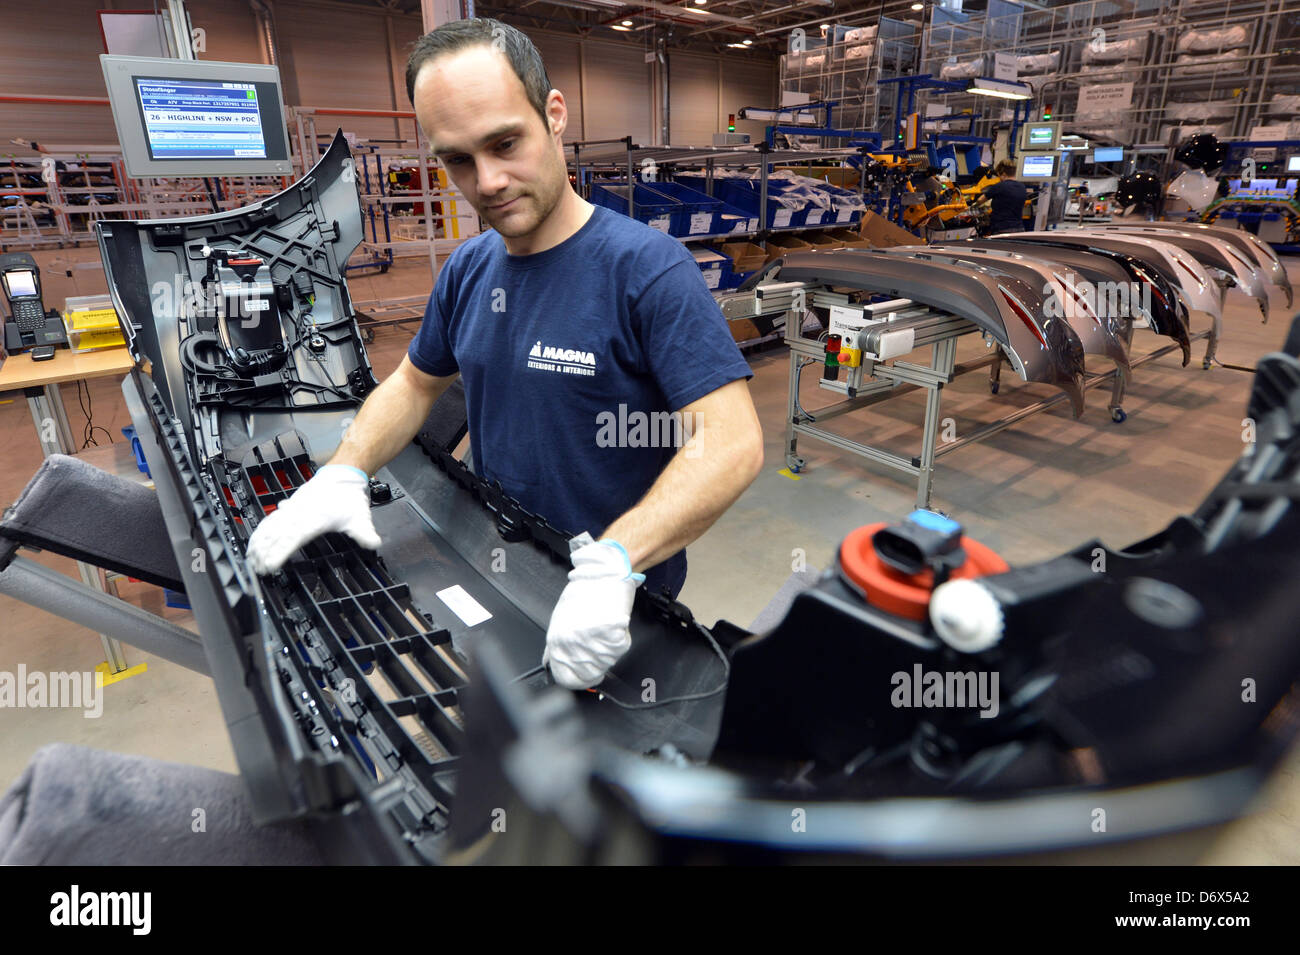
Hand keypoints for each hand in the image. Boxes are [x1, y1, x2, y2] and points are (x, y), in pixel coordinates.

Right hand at [245, 464, 380, 573]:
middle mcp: (298, 514)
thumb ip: (365, 533)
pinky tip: (254, 542)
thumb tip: (374, 543)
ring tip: (250, 559)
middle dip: (263, 553)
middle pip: (275, 535)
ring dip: (258, 544)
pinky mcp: (289, 507)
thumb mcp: (360, 518)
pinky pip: (269, 520)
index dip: (279, 553)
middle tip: (256, 570)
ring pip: (268, 528)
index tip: (270, 565)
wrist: (342, 474)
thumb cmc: (348, 496)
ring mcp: (291, 510)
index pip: (292, 539)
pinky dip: (260, 532)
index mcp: (313, 519)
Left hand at [543, 535, 644, 689]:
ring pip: (605, 664)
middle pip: (588, 674)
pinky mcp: (614, 638)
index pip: (566, 678)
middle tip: (595, 648)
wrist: (605, 574)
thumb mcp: (561, 618)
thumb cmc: (584, 591)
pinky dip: (618, 642)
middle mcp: (574, 644)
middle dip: (593, 666)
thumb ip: (556, 645)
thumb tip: (552, 662)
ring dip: (606, 653)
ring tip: (602, 631)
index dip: (575, 680)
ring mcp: (595, 642)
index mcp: (558, 640)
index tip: (581, 677)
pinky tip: (611, 627)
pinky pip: (618, 650)